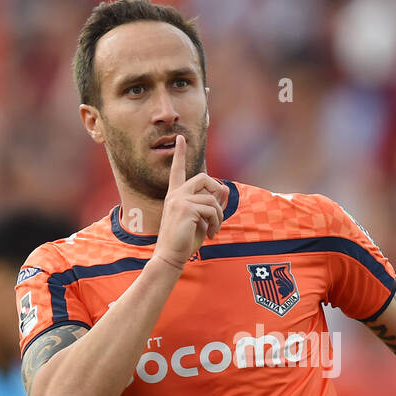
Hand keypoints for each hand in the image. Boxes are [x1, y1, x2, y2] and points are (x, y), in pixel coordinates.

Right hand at [153, 134, 228, 270]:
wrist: (170, 257)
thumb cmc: (184, 241)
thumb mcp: (200, 220)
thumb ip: (211, 203)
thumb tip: (224, 188)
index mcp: (175, 196)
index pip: (177, 171)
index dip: (179, 154)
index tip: (180, 139)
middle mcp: (175, 195)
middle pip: (202, 178)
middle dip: (216, 189)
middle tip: (217, 209)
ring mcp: (179, 200)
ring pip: (212, 199)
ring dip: (219, 216)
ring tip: (214, 229)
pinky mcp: (186, 208)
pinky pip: (212, 209)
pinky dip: (216, 222)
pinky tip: (211, 234)